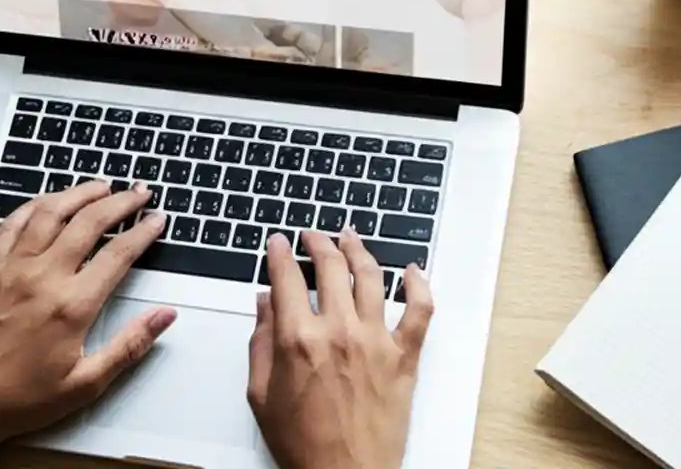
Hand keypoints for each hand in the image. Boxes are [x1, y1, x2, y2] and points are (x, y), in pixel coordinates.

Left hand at [0, 182, 174, 464]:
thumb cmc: (19, 398)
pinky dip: (36, 205)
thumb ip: (130, 345)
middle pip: (89, 222)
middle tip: (139, 192)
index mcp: (71, 306)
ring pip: (50, 212)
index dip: (143, 231)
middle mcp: (42, 278)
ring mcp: (11, 269)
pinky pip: (13, 224)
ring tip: (101, 185)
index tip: (158, 220)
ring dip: (80, 193)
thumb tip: (165, 316)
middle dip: (120, 202)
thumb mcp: (86, 383)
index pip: (118, 254)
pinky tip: (50, 201)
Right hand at [248, 231, 434, 468]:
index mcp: (298, 340)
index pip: (287, 278)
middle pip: (330, 267)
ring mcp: (376, 341)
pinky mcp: (405, 356)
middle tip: (314, 236)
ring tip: (351, 238)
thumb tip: (264, 303)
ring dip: (359, 250)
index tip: (279, 243)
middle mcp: (339, 332)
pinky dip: (419, 285)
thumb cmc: (304, 444)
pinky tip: (412, 270)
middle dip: (319, 243)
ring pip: (371, 277)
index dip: (280, 254)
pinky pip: (420, 310)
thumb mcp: (261, 394)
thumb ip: (260, 343)